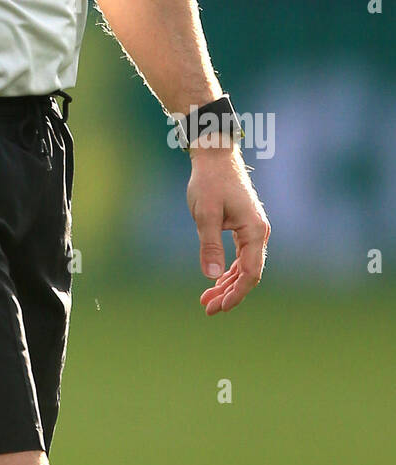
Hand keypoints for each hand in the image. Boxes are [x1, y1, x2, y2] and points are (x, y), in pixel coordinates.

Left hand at [186, 142, 270, 315]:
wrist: (214, 155)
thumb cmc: (209, 181)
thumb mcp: (205, 213)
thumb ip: (209, 245)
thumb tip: (210, 276)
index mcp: (255, 231)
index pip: (250, 273)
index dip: (236, 293)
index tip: (218, 307)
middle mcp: (259, 232)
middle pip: (248, 273)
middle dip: (229, 293)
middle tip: (208, 308)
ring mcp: (253, 230)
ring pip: (244, 266)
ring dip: (227, 283)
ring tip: (207, 300)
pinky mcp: (244, 226)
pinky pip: (240, 255)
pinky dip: (228, 269)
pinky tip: (215, 280)